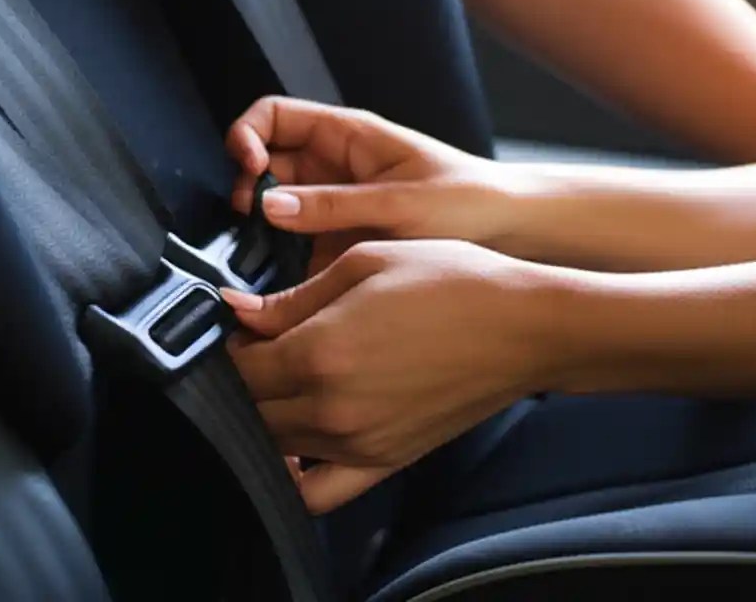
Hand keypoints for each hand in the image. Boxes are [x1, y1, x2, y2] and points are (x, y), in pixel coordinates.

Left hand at [223, 239, 560, 513]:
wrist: (523, 327)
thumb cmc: (452, 282)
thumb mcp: (364, 262)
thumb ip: (292, 296)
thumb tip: (238, 310)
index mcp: (318, 353)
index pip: (238, 366)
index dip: (232, 343)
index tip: (243, 326)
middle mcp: (330, 407)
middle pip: (251, 409)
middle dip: (245, 379)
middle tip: (264, 348)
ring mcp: (357, 443)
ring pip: (275, 445)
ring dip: (268, 416)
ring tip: (288, 381)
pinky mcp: (384, 461)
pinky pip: (317, 491)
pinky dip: (294, 474)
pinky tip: (297, 445)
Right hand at [225, 96, 520, 273]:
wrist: (511, 234)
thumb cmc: (467, 202)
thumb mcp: (399, 204)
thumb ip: (333, 205)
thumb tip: (269, 206)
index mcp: (347, 136)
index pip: (274, 116)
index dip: (247, 135)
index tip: (247, 168)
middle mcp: (333, 166)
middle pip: (264, 164)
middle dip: (246, 187)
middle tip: (248, 220)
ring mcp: (333, 205)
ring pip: (274, 209)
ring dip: (259, 227)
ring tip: (257, 254)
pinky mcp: (339, 242)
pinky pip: (296, 245)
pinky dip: (281, 259)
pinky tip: (281, 279)